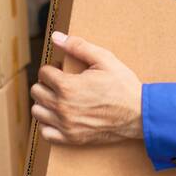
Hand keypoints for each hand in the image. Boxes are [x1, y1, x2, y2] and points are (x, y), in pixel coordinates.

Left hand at [31, 30, 142, 144]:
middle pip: (37, 91)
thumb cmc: (123, 85)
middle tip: (60, 83)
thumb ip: (78, 46)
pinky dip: (48, 124)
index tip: (63, 70)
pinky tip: (59, 117)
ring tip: (58, 98)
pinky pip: (46, 133)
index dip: (53, 68)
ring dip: (44, 102)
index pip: (43, 73)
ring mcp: (66, 125)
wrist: (139, 114)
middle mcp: (62, 107)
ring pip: (37, 111)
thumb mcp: (104, 59)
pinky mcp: (71, 138)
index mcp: (68, 86)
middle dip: (46, 83)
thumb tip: (56, 36)